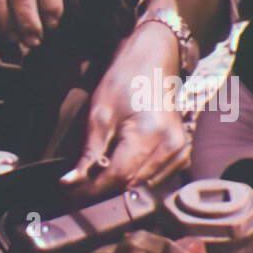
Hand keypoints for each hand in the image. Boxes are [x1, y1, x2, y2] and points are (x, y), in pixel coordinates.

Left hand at [61, 21, 189, 199]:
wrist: (153, 62)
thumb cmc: (124, 80)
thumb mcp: (99, 113)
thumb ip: (89, 152)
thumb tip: (71, 182)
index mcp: (150, 133)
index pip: (118, 176)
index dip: (92, 188)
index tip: (70, 191)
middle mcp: (171, 146)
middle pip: (131, 183)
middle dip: (104, 186)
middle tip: (79, 182)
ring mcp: (180, 150)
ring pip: (143, 184)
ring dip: (119, 182)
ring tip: (99, 169)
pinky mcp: (182, 153)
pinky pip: (156, 178)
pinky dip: (136, 175)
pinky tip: (122, 161)